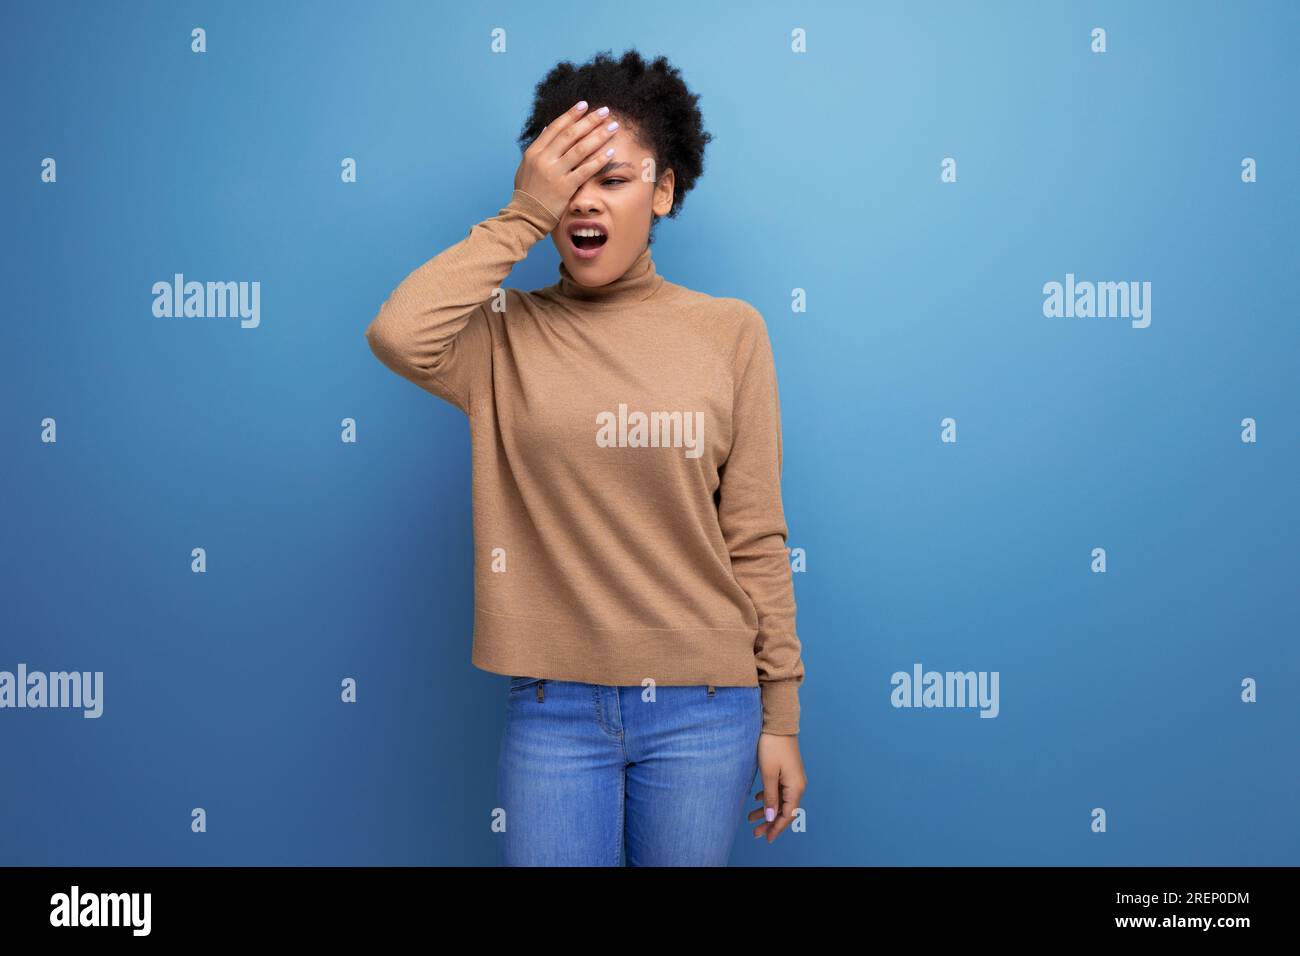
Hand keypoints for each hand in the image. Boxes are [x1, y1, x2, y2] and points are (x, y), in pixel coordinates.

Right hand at [513, 101, 620, 222]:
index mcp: (534, 152)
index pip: (555, 128)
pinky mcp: (565, 187)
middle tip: (605, 110)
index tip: (584, 105)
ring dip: (599, 135)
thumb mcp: (526, 167)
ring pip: (580, 149)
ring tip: (613, 126)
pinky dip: (599, 160)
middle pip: (570, 134)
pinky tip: (611, 152)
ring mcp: (554, 173)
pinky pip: (585, 170)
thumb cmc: (527, 193)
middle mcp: (544, 159)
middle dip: (590, 120)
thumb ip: (537, 148)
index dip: (571, 115)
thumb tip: (546, 129)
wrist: (525, 216)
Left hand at [748, 732, 806, 842]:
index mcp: (796, 787)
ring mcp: (793, 778)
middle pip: (785, 810)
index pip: (788, 814)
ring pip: (781, 800)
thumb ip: (770, 797)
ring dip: (768, 810)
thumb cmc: (772, 747)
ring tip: (751, 817)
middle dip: (770, 822)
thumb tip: (772, 817)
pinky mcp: (787, 771)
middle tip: (755, 832)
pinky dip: (769, 798)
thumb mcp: (768, 774)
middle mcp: (798, 784)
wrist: (778, 723)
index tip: (765, 837)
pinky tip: (759, 800)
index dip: (776, 828)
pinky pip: (780, 790)